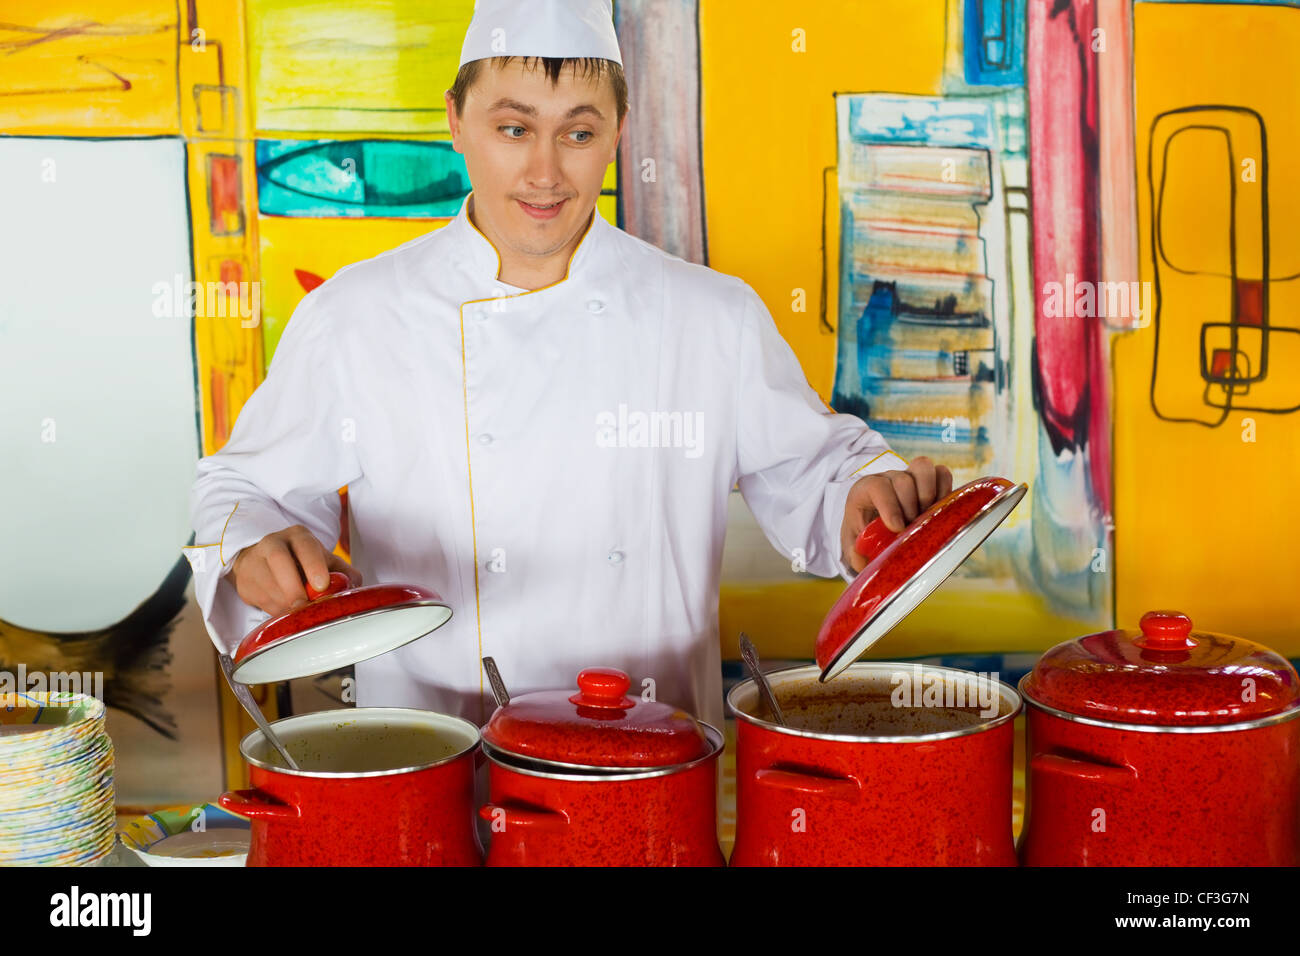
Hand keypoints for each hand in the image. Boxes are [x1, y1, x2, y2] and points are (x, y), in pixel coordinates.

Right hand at [228, 524, 361, 616]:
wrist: (263, 561)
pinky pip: (260, 601)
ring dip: (285, 603)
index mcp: (297, 536)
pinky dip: (275, 610)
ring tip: (299, 611)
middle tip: (305, 605)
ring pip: (268, 585)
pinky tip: (285, 611)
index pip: (304, 545)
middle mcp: (273, 544)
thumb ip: (344, 572)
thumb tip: (355, 587)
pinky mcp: (245, 583)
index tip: (322, 584)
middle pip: (279, 560)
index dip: (313, 565)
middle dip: (293, 586)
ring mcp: (255, 562)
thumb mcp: (324, 561)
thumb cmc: (300, 562)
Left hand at [840, 456, 952, 574]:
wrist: (873, 519)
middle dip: (910, 507)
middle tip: (911, 527)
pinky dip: (945, 491)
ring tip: (926, 517)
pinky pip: (942, 474)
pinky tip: (938, 512)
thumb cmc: (863, 529)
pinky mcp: (929, 479)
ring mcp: (909, 475)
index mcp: (865, 489)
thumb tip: (861, 560)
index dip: (889, 506)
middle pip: (903, 479)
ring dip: (929, 494)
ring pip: (923, 467)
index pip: (877, 486)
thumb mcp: (853, 541)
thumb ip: (854, 552)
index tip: (896, 528)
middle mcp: (888, 478)